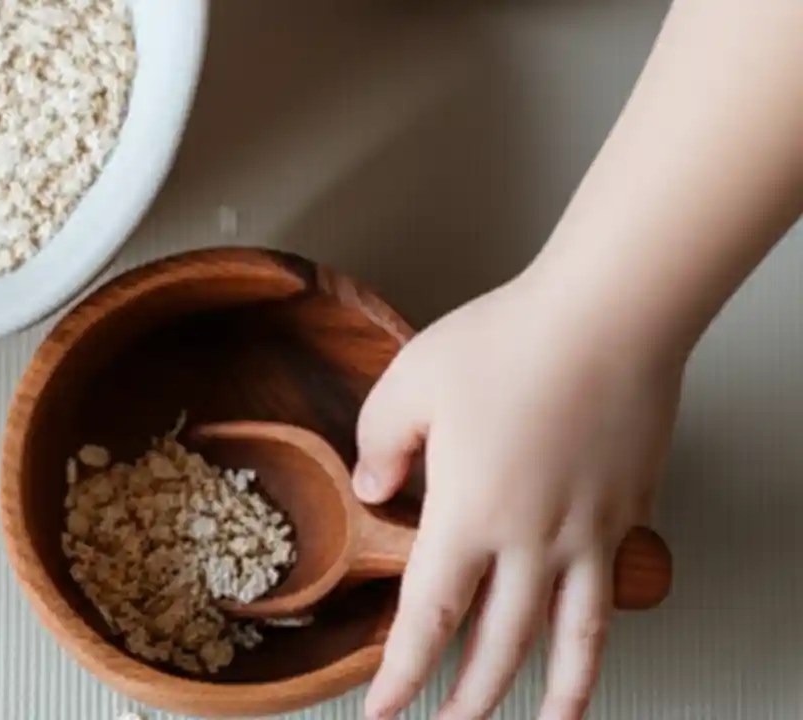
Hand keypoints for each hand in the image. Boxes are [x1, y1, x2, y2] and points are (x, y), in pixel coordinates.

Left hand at [355, 274, 682, 719]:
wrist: (611, 315)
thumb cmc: (510, 340)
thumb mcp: (410, 384)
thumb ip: (378, 444)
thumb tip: (372, 491)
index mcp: (470, 515)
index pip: (429, 619)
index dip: (404, 675)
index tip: (384, 712)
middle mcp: (533, 541)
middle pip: (499, 647)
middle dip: (469, 700)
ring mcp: (590, 534)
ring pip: (574, 640)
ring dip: (557, 696)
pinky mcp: (629, 514)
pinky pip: (611, 591)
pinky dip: (600, 632)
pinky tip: (590, 643)